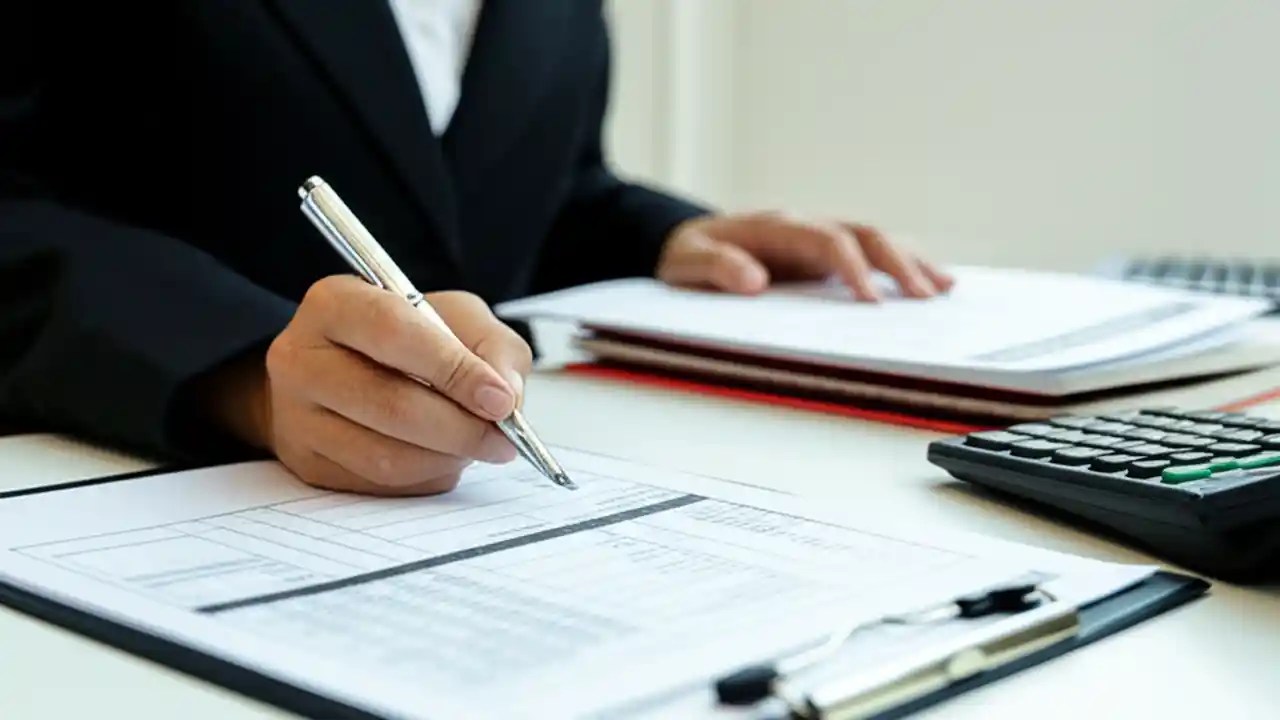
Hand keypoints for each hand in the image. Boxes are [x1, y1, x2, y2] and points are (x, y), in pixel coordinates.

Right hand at [201, 276, 531, 495]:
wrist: (340, 372)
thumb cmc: (404, 340)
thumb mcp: (454, 317)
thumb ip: (491, 346)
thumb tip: (506, 396)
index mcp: (333, 304)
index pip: (393, 331)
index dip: (453, 369)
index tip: (499, 400)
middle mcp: (300, 359)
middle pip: (389, 404)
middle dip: (461, 428)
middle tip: (503, 438)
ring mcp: (296, 417)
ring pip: (385, 455)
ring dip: (447, 458)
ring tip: (477, 446)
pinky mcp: (307, 463)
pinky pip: (379, 484)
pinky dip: (426, 476)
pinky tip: (443, 457)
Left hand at [656, 211, 953, 300]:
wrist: (683, 241)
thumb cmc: (686, 254)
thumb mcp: (687, 262)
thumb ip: (717, 268)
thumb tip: (755, 282)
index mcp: (777, 227)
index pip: (828, 241)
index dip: (853, 269)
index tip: (873, 301)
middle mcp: (805, 226)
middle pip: (864, 234)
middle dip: (899, 264)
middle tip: (927, 297)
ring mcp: (817, 238)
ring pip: (875, 240)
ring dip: (911, 262)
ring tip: (945, 289)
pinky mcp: (822, 256)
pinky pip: (869, 255)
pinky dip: (900, 266)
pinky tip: (927, 284)